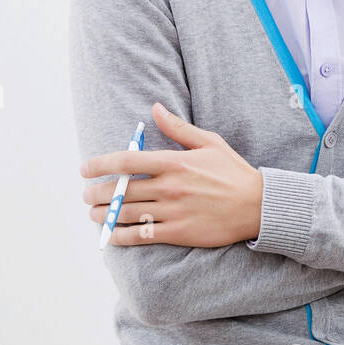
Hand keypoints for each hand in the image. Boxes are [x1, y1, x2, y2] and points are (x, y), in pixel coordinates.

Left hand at [81, 102, 263, 246]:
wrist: (257, 205)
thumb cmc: (233, 171)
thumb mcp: (209, 142)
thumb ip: (178, 127)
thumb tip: (155, 108)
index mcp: (174, 162)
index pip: (126, 162)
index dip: (100, 165)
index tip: (85, 169)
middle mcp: (169, 187)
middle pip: (119, 191)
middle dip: (96, 193)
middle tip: (87, 195)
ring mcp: (172, 211)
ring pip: (126, 214)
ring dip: (104, 215)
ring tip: (94, 214)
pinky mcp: (178, 233)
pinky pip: (141, 237)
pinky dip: (121, 236)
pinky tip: (112, 234)